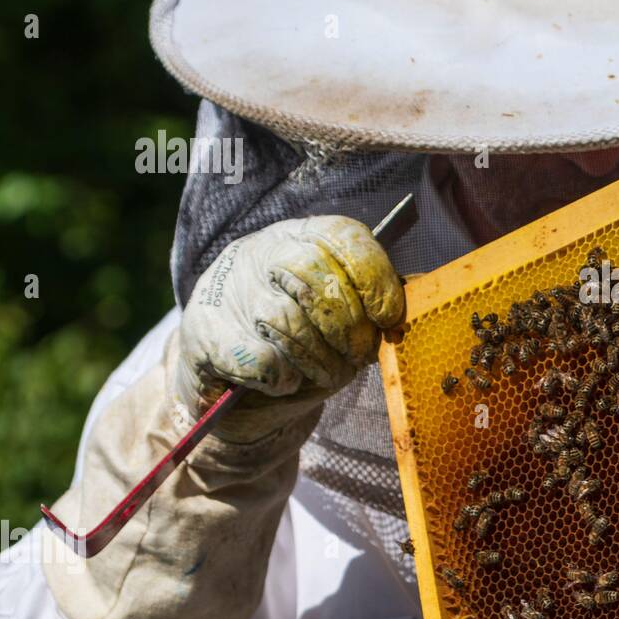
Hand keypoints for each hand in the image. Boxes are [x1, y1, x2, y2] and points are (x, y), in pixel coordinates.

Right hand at [176, 216, 404, 442]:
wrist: (230, 383)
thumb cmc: (297, 340)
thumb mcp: (334, 311)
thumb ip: (367, 299)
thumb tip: (414, 294)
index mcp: (298, 237)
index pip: (342, 236)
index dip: (373, 276)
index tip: (388, 316)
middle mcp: (260, 253)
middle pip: (316, 278)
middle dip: (348, 326)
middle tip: (359, 355)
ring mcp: (228, 290)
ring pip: (290, 323)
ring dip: (320, 361)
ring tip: (327, 373)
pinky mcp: (205, 333)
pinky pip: (263, 360)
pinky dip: (284, 379)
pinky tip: (285, 382)